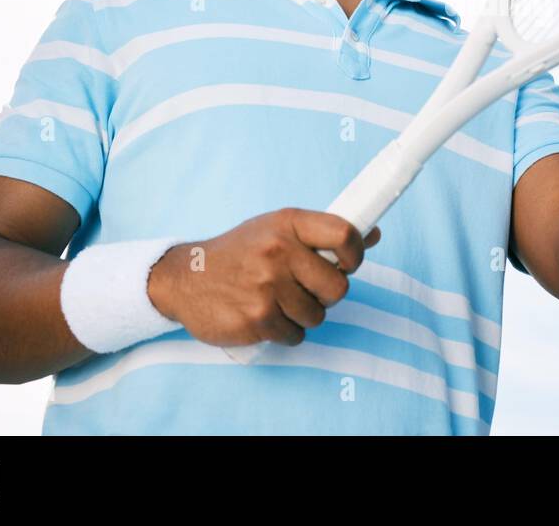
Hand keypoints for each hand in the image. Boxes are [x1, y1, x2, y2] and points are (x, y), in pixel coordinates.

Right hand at [147, 209, 380, 348]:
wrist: (185, 278)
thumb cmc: (241, 252)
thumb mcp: (277, 229)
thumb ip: (323, 234)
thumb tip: (374, 234)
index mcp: (287, 223)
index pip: (344, 234)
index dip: (356, 253)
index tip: (349, 263)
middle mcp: (278, 252)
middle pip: (338, 287)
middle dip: (327, 295)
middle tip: (306, 290)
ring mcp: (267, 287)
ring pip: (318, 316)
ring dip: (303, 316)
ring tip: (279, 301)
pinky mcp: (256, 319)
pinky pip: (295, 336)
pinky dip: (285, 332)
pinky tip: (266, 316)